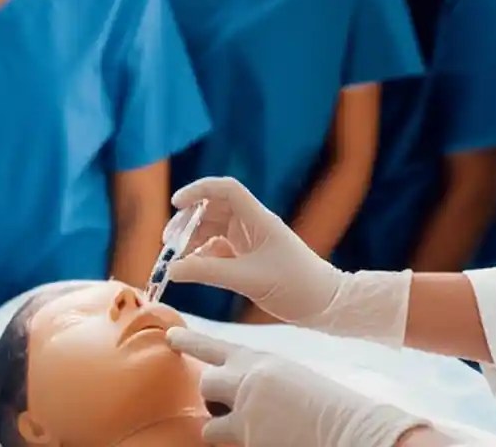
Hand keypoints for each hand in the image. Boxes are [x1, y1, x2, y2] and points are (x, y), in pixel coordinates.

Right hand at [166, 177, 411, 343]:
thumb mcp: (247, 279)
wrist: (326, 305)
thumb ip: (207, 272)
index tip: (176, 205)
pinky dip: (202, 256)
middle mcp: (252, 225)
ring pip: (213, 230)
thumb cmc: (296, 286)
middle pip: (212, 209)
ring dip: (192, 241)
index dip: (199, 190)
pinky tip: (192, 269)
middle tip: (169, 243)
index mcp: (258, 219)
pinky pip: (218, 249)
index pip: (226, 190)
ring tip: (175, 260)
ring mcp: (250, 240)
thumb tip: (171, 269)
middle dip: (188, 222)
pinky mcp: (249, 258)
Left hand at [167, 328, 428, 446]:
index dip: (188, 340)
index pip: (213, 346)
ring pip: (210, 423)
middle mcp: (247, 381)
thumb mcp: (290, 379)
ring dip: (224, 430)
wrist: (350, 429)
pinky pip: (227, 444)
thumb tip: (238, 394)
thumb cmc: (327, 406)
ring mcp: (245, 412)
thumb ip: (261, 380)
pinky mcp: (247, 438)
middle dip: (212, 397)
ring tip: (256, 430)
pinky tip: (269, 439)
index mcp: (261, 360)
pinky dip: (241, 445)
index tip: (168, 336)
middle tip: (228, 408)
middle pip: (205, 383)